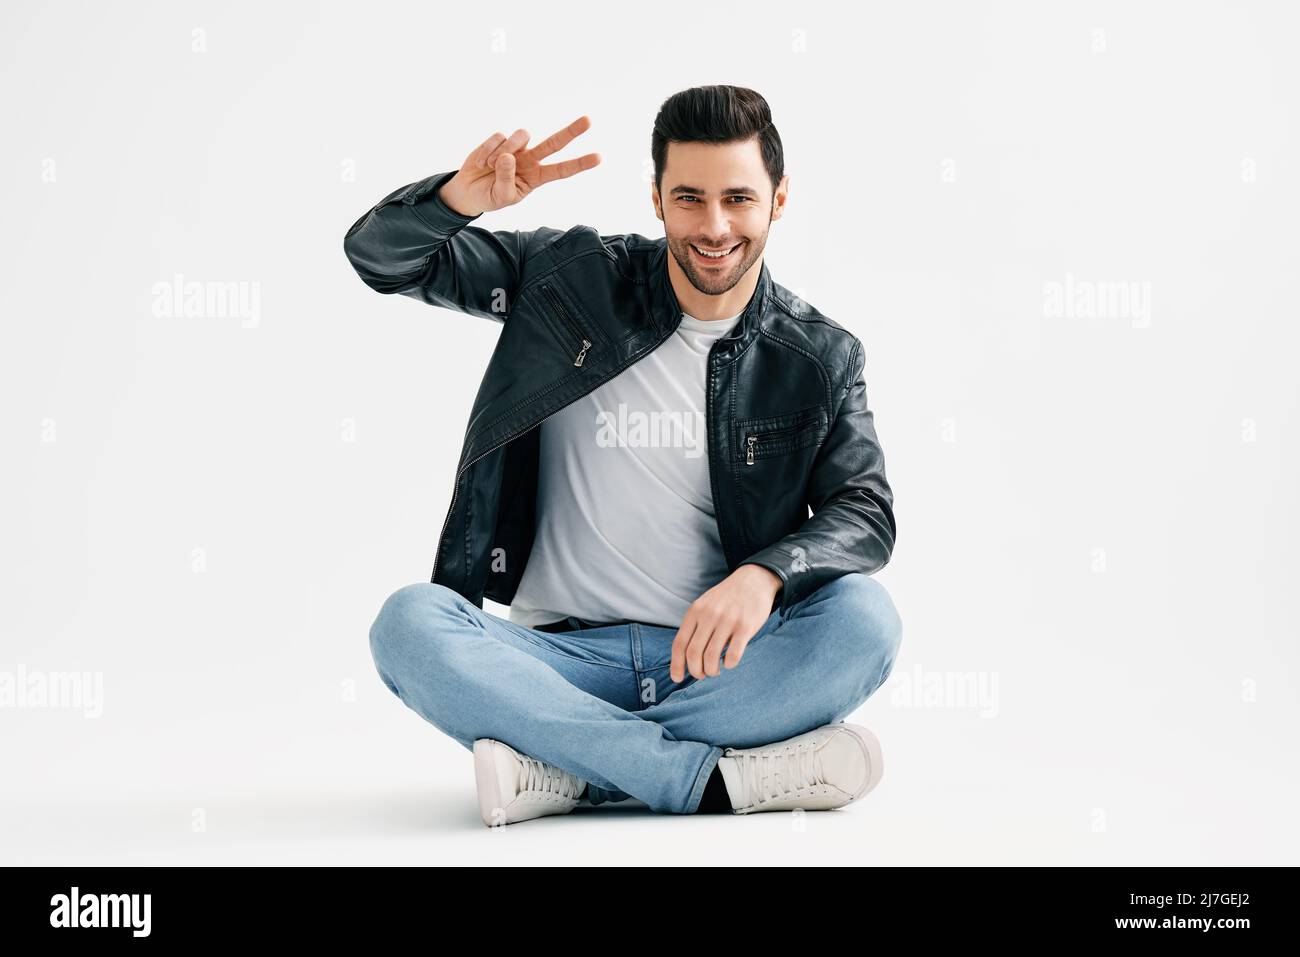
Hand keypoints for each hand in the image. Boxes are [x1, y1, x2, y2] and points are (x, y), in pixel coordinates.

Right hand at [438, 115, 600, 216]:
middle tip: (589, 120)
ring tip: (490, 166)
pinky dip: (488, 151)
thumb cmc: (490, 197)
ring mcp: (516, 148)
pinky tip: (481, 163)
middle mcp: (531, 159)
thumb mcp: (502, 197)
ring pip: (522, 136)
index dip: (580, 164)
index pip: (562, 170)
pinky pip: (498, 137)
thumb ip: (507, 179)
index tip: (599, 157)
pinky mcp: (499, 139)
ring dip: (505, 150)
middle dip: (571, 132)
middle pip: (554, 143)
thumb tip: (509, 156)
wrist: (468, 191)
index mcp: (537, 178)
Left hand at [670, 564, 782, 682]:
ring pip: (711, 657)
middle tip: (702, 674)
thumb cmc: (727, 597)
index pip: (680, 643)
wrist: (753, 580)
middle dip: (696, 671)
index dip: (676, 664)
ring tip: (715, 670)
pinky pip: (733, 654)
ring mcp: (727, 621)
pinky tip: (729, 662)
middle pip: (694, 653)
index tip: (677, 678)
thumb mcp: (704, 604)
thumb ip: (695, 625)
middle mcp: (709, 616)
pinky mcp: (745, 626)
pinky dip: (729, 664)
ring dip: (711, 670)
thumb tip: (685, 655)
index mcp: (695, 612)